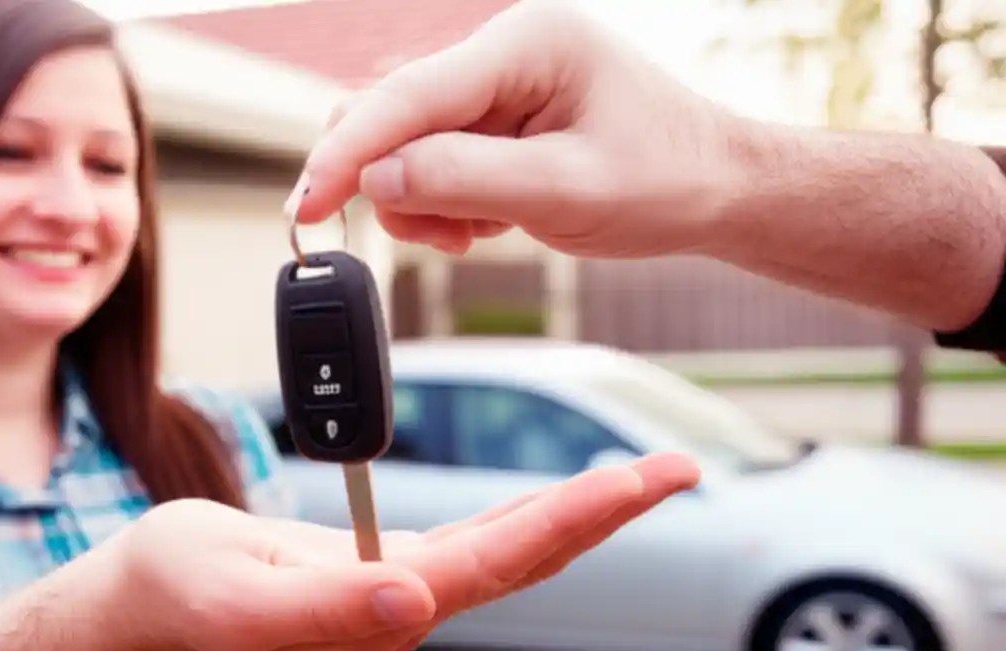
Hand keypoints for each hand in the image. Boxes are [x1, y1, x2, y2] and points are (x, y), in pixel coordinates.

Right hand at [110, 452, 698, 650]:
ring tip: (640, 477)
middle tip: (677, 467)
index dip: (577, 517)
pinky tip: (556, 498)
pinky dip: (527, 511)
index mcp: (389, 606)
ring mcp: (404, 584)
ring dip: (580, 509)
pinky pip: (477, 536)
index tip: (640, 481)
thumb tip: (420, 600)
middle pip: (530, 552)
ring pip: (513, 544)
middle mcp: (412, 601)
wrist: (154, 591)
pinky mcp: (387, 564)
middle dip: (606, 510)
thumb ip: (329, 608)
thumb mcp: (243, 594)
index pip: (504, 558)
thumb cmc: (185, 587)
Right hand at [292, 0, 743, 258]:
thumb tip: (375, 178)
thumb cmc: (665, 180)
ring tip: (475, 234)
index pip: (410, 94)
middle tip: (440, 236)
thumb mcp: (568, 191)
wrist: (714, 188)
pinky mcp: (490, 119)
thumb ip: (467, 180)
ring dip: (418, 201)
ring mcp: (493, 85)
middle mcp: (501, 52)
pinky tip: (483, 223)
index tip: (307, 206)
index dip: (350, 154)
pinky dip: (438, 204)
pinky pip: (428, 161)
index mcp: (527, 43)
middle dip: (391, 183)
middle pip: (392, 113)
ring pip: (402, 144)